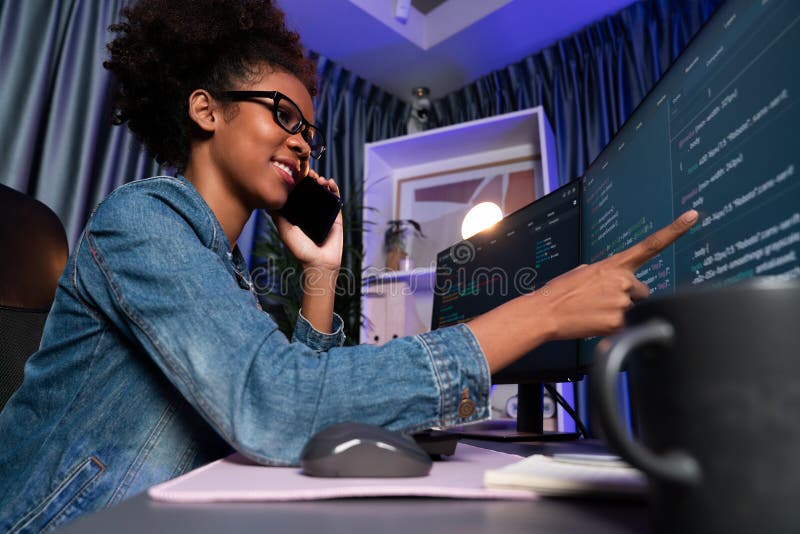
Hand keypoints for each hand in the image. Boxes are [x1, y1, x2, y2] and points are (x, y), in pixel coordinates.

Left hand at [271, 169, 342, 271]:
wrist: (319, 262)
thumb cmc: (300, 249)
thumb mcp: (285, 230)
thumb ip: (277, 216)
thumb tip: (266, 202)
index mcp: (299, 213)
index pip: (298, 192)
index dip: (298, 181)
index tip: (297, 172)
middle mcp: (312, 210)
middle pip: (312, 189)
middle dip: (311, 179)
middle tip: (310, 173)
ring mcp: (324, 212)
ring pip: (324, 191)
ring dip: (322, 182)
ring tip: (320, 179)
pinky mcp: (336, 216)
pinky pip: (336, 199)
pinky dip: (334, 189)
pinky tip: (330, 183)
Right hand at [467, 210, 697, 372]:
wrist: (545, 312)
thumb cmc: (560, 294)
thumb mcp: (584, 273)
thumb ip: (609, 275)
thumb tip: (620, 285)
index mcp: (614, 265)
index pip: (651, 245)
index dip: (674, 230)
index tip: (692, 216)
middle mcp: (622, 280)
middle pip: (642, 293)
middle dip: (628, 300)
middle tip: (602, 303)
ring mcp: (622, 301)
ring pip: (635, 311)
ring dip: (621, 314)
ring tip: (596, 313)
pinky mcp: (619, 322)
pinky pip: (627, 327)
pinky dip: (614, 328)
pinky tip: (596, 323)